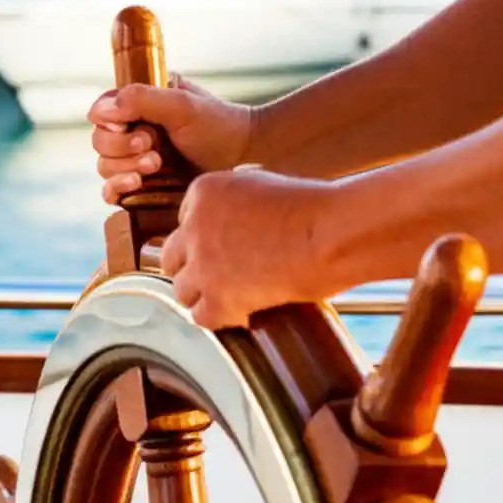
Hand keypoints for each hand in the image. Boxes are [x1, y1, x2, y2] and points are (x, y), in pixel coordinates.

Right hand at [88, 72, 255, 203]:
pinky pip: (111, 193)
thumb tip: (103, 110)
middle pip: (100, 142)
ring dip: (125, 167)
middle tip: (152, 146)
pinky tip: (138, 184)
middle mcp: (133, 131)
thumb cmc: (218, 125)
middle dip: (123, 146)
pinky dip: (117, 189)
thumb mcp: (182, 104)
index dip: (108, 122)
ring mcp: (136, 161)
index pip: (100, 112)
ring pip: (104, 167)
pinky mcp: (142, 188)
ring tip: (156, 165)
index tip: (130, 125)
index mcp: (138, 105)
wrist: (245, 158)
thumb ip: (142, 99)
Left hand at [160, 166, 341, 329]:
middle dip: (193, 267)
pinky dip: (220, 318)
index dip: (206, 238)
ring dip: (204, 295)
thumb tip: (236, 214)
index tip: (224, 248)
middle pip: (172, 257)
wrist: (330, 234)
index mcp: (204, 192)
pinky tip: (241, 312)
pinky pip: (200, 317)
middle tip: (219, 275)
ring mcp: (203, 264)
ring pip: (182, 290)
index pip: (185, 221)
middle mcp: (194, 226)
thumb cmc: (312, 209)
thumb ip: (237, 200)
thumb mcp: (263, 185)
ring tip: (232, 296)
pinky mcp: (217, 298)